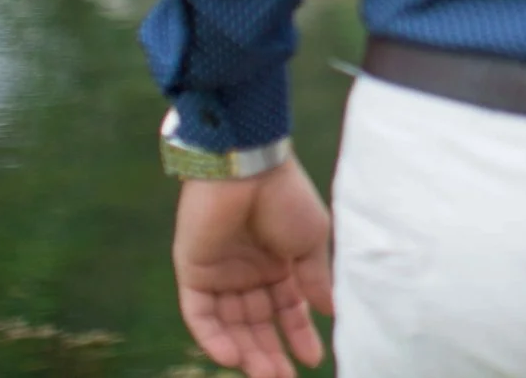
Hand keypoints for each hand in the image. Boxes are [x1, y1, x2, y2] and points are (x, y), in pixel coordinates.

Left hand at [172, 157, 333, 377]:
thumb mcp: (312, 241)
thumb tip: (331, 311)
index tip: (313, 359)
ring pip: (231, 326)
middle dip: (271, 353)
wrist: (249, 169)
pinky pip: (201, 315)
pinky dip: (214, 338)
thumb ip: (315, 279)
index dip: (298, 335)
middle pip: (257, 324)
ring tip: (267, 376)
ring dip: (247, 352)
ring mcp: (220, 275)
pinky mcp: (193, 274)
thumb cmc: (287, 198)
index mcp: (278, 263)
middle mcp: (248, 273)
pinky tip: (233, 358)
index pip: (286, 309)